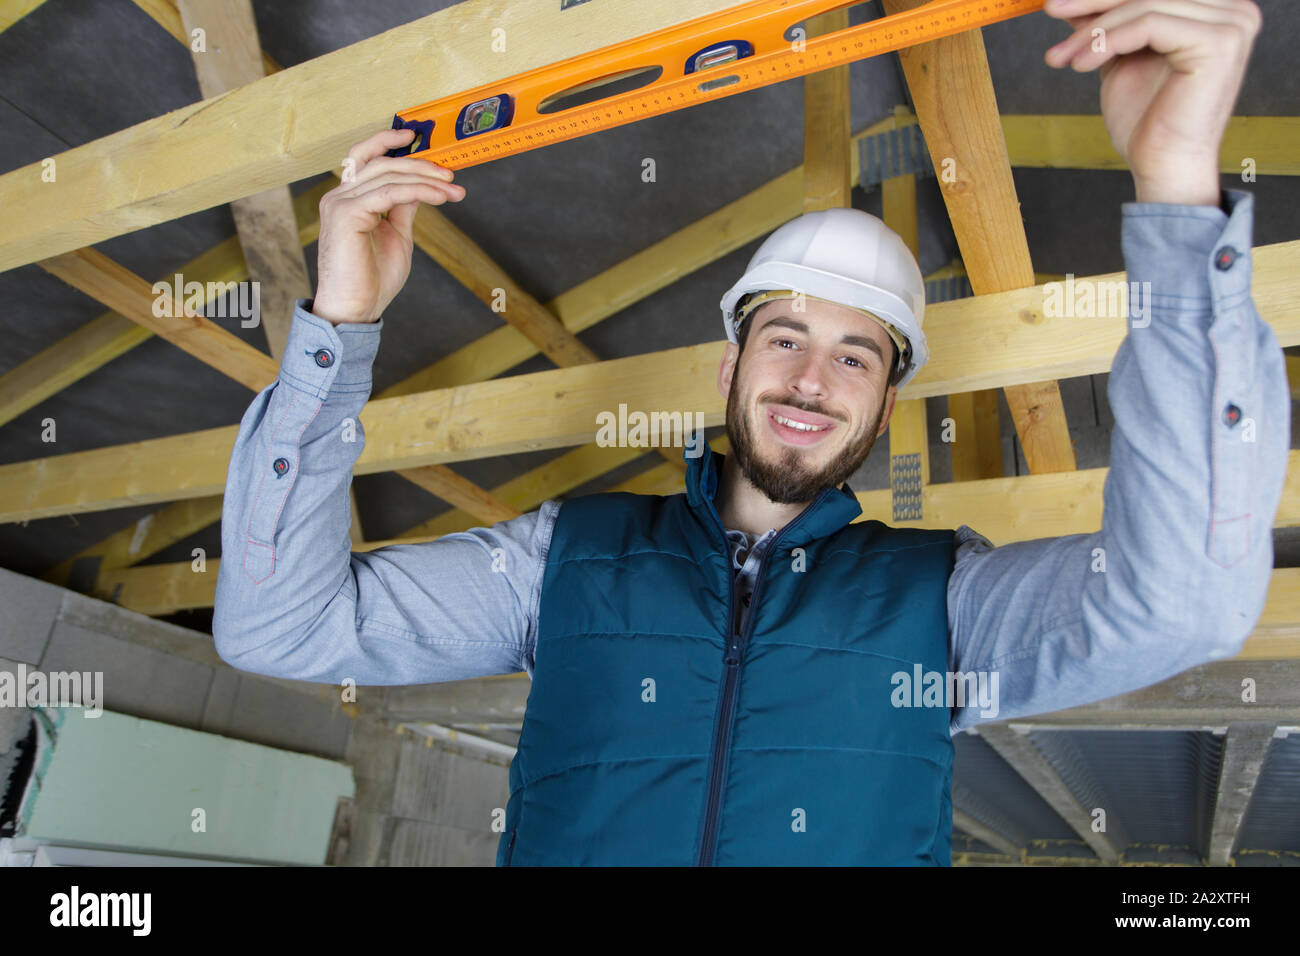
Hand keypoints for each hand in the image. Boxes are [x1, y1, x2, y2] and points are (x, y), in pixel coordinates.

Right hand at [313, 128, 465, 323]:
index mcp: (348, 199)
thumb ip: (403, 207)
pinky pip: (389, 193)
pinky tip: (439, 197)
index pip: (365, 158)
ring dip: (426, 180)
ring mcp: (339, 203)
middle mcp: (339, 196)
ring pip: (388, 176)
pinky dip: (418, 191)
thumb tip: (420, 186)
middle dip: (420, 165)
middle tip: (450, 175)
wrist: (356, 309)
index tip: (415, 137)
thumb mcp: (396, 235)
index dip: (387, 141)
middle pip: (381, 163)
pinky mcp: (346, 214)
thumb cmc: (372, 279)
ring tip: (452, 190)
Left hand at [1043, 0, 1261, 205]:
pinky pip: (1149, 24)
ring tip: (1061, 56)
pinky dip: (1107, 41)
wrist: (1163, 166)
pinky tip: (1081, 64)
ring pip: (1145, 3)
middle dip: (1092, 0)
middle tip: (1051, 11)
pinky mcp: (1219, 42)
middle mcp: (1233, 8)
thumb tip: (1073, 0)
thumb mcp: (1120, 57)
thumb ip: (1107, 24)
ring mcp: (1232, 23)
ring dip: (1093, 29)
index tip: (1056, 5)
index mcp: (1216, 7)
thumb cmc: (1147, 120)